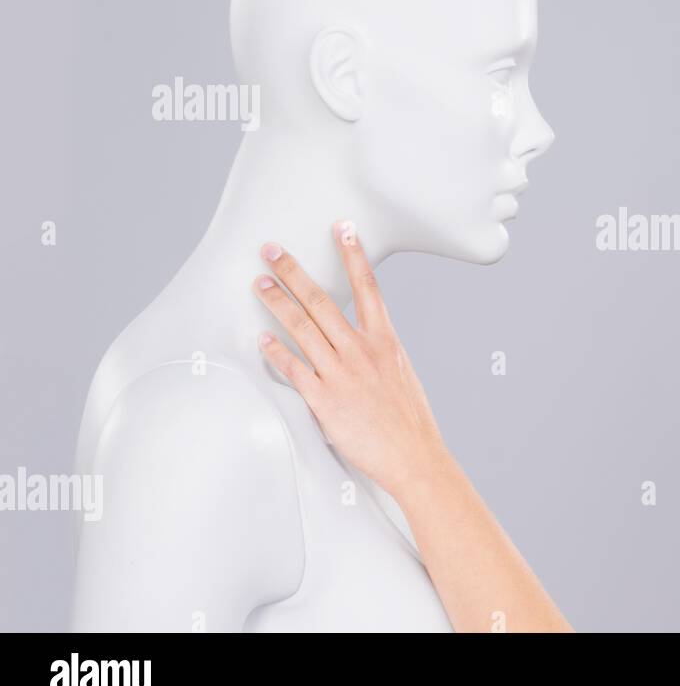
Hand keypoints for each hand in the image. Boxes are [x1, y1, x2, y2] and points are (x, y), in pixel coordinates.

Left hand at [252, 221, 442, 497]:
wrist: (414, 456)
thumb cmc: (410, 420)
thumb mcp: (401, 373)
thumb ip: (379, 350)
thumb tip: (365, 338)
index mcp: (385, 341)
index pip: (368, 287)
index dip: (354, 254)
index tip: (342, 228)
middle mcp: (362, 350)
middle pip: (322, 300)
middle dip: (293, 271)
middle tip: (272, 249)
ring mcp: (341, 373)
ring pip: (302, 327)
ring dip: (277, 301)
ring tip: (259, 282)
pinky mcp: (324, 399)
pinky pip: (294, 368)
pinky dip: (276, 350)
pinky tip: (261, 337)